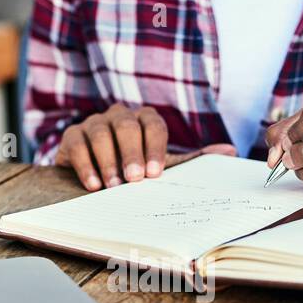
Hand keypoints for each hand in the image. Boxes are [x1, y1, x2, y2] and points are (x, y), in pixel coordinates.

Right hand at [55, 103, 235, 190]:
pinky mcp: (72, 136)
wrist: (96, 172)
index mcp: (144, 119)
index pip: (153, 124)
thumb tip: (230, 152)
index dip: (154, 148)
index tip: (154, 174)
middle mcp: (119, 116)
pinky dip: (86, 166)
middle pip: (127, 126)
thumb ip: (192, 159)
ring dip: (108, 162)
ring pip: (100, 134)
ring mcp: (93, 123)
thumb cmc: (134, 167)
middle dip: (131, 153)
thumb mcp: (161, 164)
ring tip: (113, 186)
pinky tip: (93, 185)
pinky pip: (78, 145)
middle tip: (134, 180)